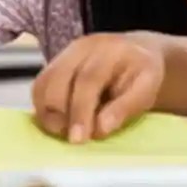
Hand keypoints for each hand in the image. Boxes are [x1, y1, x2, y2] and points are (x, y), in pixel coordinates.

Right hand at [31, 33, 163, 143]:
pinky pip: (39, 85)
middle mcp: (83, 46)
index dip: (80, 110)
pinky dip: (42, 106)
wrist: (135, 52)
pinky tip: (57, 120)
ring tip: (63, 130)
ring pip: (44, 82)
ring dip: (47, 111)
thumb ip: (125, 108)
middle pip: (59, 78)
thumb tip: (100, 128)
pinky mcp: (54, 62)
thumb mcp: (147, 89)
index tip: (78, 139)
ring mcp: (66, 52)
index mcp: (110, 50)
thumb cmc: (141, 75)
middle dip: (59, 113)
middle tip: (69, 138)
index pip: (88, 79)